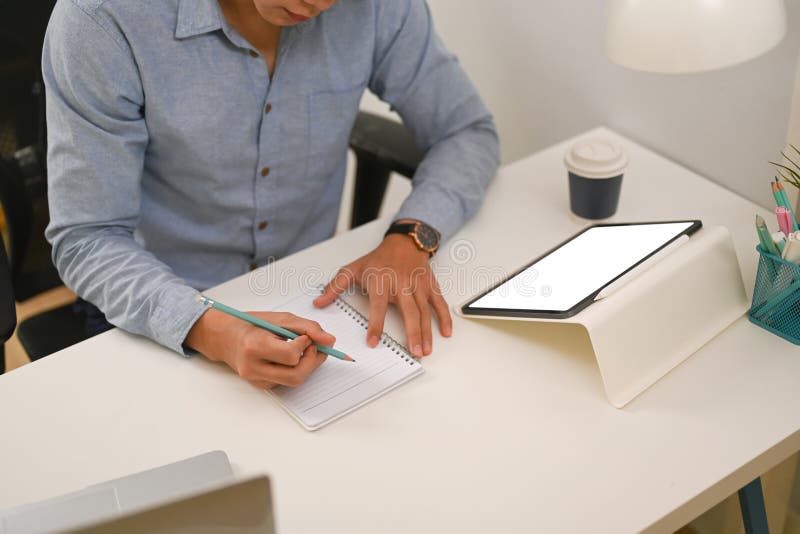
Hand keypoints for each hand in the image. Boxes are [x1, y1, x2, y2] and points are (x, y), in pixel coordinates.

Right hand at [185, 308, 334, 387]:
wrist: (225, 337)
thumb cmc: (252, 325)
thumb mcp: (280, 319)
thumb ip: (308, 328)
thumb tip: (330, 341)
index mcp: (255, 346)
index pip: (290, 355)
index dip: (305, 346)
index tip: (306, 337)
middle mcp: (253, 367)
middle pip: (296, 375)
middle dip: (313, 361)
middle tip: (315, 347)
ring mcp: (256, 379)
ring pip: (294, 381)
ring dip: (307, 366)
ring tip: (305, 351)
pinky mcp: (260, 386)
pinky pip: (286, 382)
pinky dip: (295, 370)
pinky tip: (290, 358)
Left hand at [313, 233, 452, 356]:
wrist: (404, 242)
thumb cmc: (378, 258)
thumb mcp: (353, 269)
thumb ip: (335, 287)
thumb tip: (318, 303)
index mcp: (381, 281)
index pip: (378, 306)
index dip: (376, 325)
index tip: (373, 342)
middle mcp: (401, 284)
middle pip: (409, 311)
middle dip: (412, 333)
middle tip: (414, 352)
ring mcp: (418, 285)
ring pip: (424, 311)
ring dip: (427, 331)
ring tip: (425, 350)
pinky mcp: (430, 286)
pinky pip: (439, 303)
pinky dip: (444, 318)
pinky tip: (445, 333)